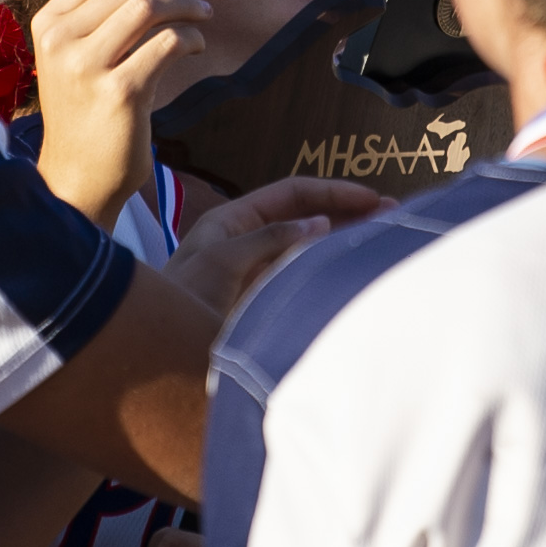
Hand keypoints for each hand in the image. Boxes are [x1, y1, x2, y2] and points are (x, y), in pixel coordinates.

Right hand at [33, 0, 211, 229]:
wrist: (77, 178)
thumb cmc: (85, 113)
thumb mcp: (74, 56)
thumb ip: (97, 15)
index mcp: (48, 23)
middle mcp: (60, 40)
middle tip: (200, 5)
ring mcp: (86, 66)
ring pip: (149, 8)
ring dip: (187, 8)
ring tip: (204, 20)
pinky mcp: (120, 91)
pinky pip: (168, 43)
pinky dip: (192, 39)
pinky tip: (198, 49)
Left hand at [163, 176, 392, 313]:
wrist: (152, 354)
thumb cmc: (180, 298)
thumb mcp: (222, 259)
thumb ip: (270, 238)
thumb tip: (319, 223)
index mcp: (234, 222)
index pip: (293, 194)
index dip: (334, 192)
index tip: (372, 198)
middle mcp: (248, 243)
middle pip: (308, 218)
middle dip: (349, 214)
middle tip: (393, 215)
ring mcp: (258, 275)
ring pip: (310, 250)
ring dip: (344, 243)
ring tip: (384, 241)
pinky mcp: (264, 305)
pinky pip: (302, 280)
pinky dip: (328, 273)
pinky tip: (353, 274)